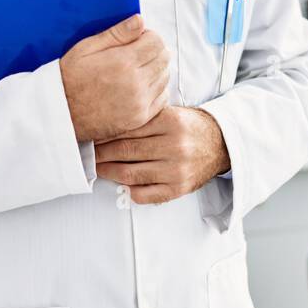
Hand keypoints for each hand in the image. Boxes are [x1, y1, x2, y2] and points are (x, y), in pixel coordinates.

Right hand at [59, 14, 169, 142]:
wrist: (61, 113)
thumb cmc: (70, 78)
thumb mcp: (86, 48)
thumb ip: (116, 34)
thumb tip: (140, 20)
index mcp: (123, 62)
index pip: (156, 41)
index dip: (148, 36)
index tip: (138, 39)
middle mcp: (136, 83)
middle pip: (164, 58)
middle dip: (154, 51)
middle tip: (138, 53)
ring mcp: (140, 102)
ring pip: (165, 77)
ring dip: (156, 70)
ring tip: (137, 70)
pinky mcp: (140, 118)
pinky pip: (162, 98)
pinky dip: (156, 90)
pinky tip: (140, 86)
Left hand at [94, 106, 229, 204]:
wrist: (221, 144)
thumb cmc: (189, 127)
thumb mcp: (170, 113)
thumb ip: (144, 118)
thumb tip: (107, 127)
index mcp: (170, 122)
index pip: (128, 128)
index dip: (105, 133)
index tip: (91, 136)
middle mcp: (174, 146)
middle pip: (125, 151)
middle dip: (100, 153)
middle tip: (87, 153)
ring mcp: (176, 170)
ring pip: (130, 173)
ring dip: (108, 171)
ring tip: (97, 167)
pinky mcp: (178, 188)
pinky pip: (145, 194)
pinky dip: (129, 190)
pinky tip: (120, 184)